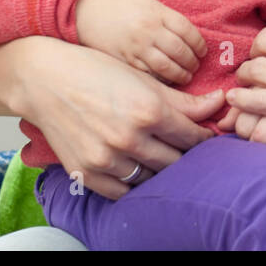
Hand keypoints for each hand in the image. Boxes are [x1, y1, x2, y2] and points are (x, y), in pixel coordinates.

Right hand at [18, 38, 222, 199]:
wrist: (45, 81)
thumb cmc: (98, 73)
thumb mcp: (145, 80)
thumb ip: (184, 100)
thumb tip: (220, 102)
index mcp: (149, 111)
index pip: (193, 137)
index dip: (204, 137)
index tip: (206, 137)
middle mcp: (129, 138)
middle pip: (176, 161)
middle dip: (187, 156)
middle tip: (189, 150)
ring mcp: (106, 159)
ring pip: (152, 178)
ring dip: (163, 171)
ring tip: (166, 159)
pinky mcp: (86, 173)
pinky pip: (122, 192)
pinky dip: (135, 184)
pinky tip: (140, 171)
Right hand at [74, 0, 206, 84]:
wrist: (86, 11)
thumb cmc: (122, 7)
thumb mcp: (149, 4)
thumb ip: (168, 20)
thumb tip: (191, 40)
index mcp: (157, 13)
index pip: (188, 31)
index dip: (199, 45)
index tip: (202, 52)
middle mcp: (148, 31)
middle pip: (180, 51)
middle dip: (192, 62)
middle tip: (195, 67)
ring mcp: (135, 48)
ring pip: (167, 67)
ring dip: (181, 75)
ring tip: (185, 76)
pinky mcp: (124, 62)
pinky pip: (148, 75)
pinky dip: (161, 81)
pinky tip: (166, 82)